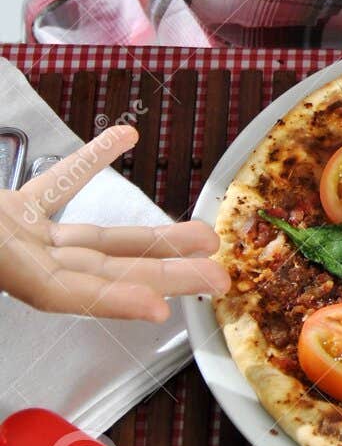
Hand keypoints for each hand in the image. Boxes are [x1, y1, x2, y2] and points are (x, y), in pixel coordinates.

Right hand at [0, 123, 229, 321]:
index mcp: (12, 273)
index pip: (69, 294)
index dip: (116, 301)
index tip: (159, 307)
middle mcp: (25, 263)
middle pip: (108, 273)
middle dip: (164, 274)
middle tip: (216, 277)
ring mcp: (23, 238)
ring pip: (100, 238)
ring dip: (152, 236)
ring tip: (200, 234)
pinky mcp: (15, 210)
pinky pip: (61, 186)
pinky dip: (93, 162)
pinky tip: (125, 138)